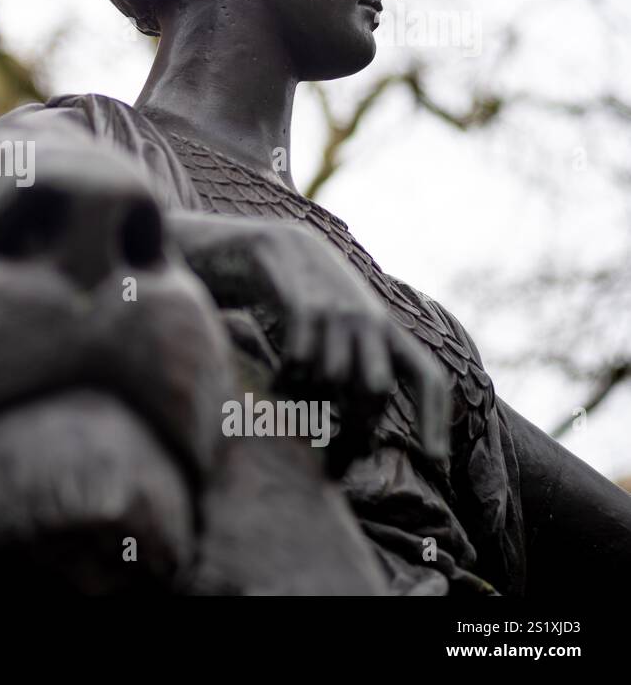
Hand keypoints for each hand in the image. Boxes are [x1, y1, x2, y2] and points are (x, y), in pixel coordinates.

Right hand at [166, 213, 448, 460]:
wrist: (275, 246)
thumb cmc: (310, 299)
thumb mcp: (347, 323)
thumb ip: (364, 360)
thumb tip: (369, 420)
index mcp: (387, 329)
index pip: (427, 378)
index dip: (435, 421)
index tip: (436, 464)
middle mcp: (369, 320)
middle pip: (374, 391)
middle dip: (356, 427)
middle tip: (336, 454)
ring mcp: (336, 312)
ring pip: (332, 380)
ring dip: (310, 399)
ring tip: (293, 400)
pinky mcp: (303, 305)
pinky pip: (299, 363)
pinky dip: (286, 381)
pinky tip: (276, 383)